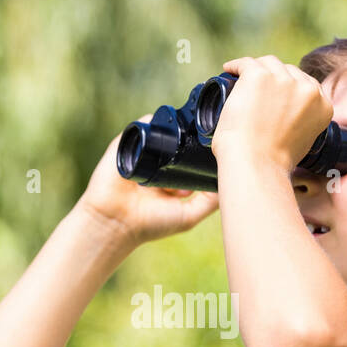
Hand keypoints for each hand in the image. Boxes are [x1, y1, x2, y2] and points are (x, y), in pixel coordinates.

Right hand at [75, 115, 219, 245]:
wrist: (116, 221)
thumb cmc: (150, 224)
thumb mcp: (189, 215)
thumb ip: (209, 202)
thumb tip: (231, 182)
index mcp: (171, 178)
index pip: (190, 157)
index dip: (204, 151)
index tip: (219, 145)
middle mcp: (157, 163)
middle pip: (179, 141)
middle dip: (193, 136)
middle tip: (209, 133)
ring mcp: (142, 151)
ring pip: (163, 130)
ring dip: (175, 127)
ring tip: (190, 127)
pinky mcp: (126, 143)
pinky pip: (143, 124)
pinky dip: (154, 122)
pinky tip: (167, 126)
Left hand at [209, 55, 333, 169]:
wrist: (256, 165)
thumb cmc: (273, 162)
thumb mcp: (303, 142)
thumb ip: (304, 125)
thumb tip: (289, 118)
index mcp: (322, 105)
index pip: (307, 84)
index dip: (290, 86)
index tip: (275, 92)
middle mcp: (307, 89)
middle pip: (288, 71)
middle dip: (274, 78)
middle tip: (257, 91)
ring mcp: (283, 79)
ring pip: (268, 64)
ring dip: (256, 70)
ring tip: (241, 81)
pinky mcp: (258, 75)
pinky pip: (245, 63)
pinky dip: (236, 66)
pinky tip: (229, 69)